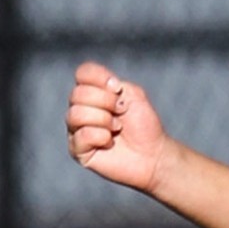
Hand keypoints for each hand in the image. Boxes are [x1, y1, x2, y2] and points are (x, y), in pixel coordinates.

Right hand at [66, 61, 170, 193]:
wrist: (152, 154)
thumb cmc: (144, 125)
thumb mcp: (134, 95)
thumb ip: (113, 83)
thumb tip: (98, 86)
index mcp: (93, 92)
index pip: (83, 73)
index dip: (99, 77)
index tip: (118, 89)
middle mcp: (80, 108)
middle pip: (77, 93)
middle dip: (105, 102)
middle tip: (121, 113)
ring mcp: (76, 129)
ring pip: (75, 114)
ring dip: (104, 120)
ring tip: (117, 128)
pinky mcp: (77, 149)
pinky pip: (81, 135)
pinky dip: (101, 137)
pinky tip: (109, 142)